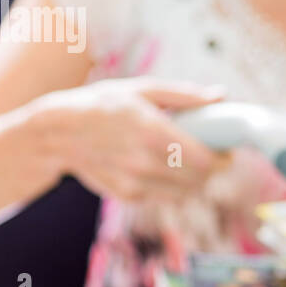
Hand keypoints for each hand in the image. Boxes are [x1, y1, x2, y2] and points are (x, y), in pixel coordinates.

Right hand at [35, 76, 229, 203]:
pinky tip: (167, 168)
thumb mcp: (142, 90)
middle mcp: (144, 162)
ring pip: (186, 192)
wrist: (59, 134)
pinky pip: (166, 196)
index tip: (226, 150)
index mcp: (152, 132)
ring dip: (197, 180)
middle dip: (213, 169)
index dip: (222, 158)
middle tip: (213, 154)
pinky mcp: (128, 196)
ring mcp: (135, 182)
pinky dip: (175, 186)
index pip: (204, 160)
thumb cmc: (104, 105)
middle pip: (200, 178)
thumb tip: (221, 96)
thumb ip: (185, 96)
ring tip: (192, 161)